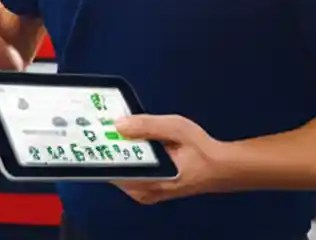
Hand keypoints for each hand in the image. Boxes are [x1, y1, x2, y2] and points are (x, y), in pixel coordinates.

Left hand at [111, 114, 234, 204]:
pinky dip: (126, 154)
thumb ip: (148, 126)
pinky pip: (127, 170)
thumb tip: (120, 124)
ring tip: (116, 127)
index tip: (95, 130)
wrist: (220, 167)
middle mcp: (144, 191)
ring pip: (118, 168)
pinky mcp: (146, 187)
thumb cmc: (202, 151)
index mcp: (150, 181)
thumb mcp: (177, 129)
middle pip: (112, 168)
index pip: (113, 168)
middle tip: (103, 124)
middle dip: (108, 146)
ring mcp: (144, 191)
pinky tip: (129, 138)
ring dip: (116, 149)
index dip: (102, 149)